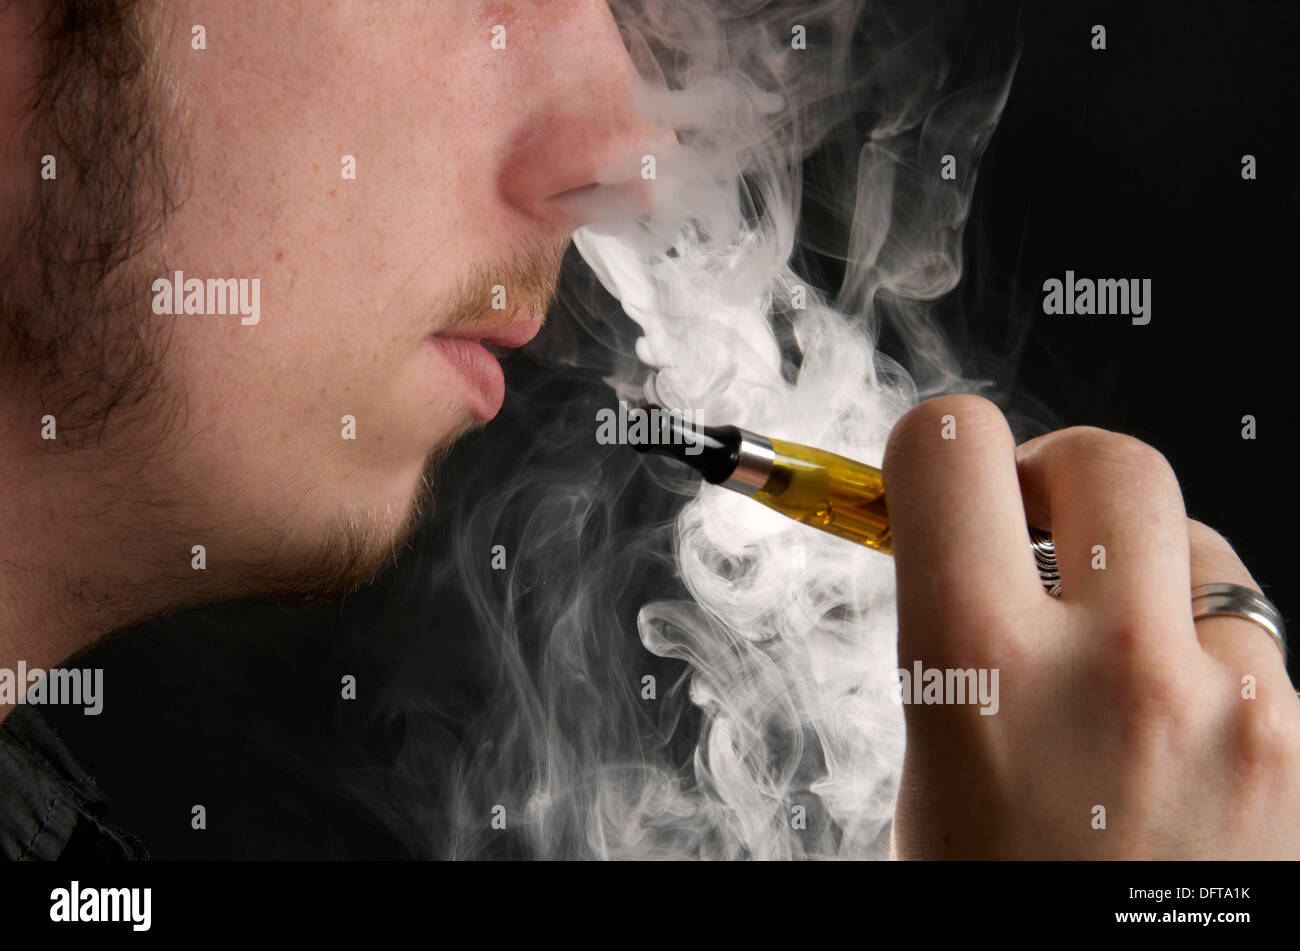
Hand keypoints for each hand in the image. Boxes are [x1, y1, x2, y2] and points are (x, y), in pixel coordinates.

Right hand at [881, 394, 1299, 857]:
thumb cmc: (996, 900)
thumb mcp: (930, 765)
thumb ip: (950, 632)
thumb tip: (965, 534)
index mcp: (974, 673)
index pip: (950, 448)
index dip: (938, 445)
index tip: (942, 476)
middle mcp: (1113, 667)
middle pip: (1108, 456)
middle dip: (1060, 478)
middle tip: (1032, 531)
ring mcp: (1228, 703)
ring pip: (1197, 541)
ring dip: (1149, 573)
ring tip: (1112, 662)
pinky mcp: (1299, 740)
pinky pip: (1252, 633)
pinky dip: (1208, 654)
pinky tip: (1174, 729)